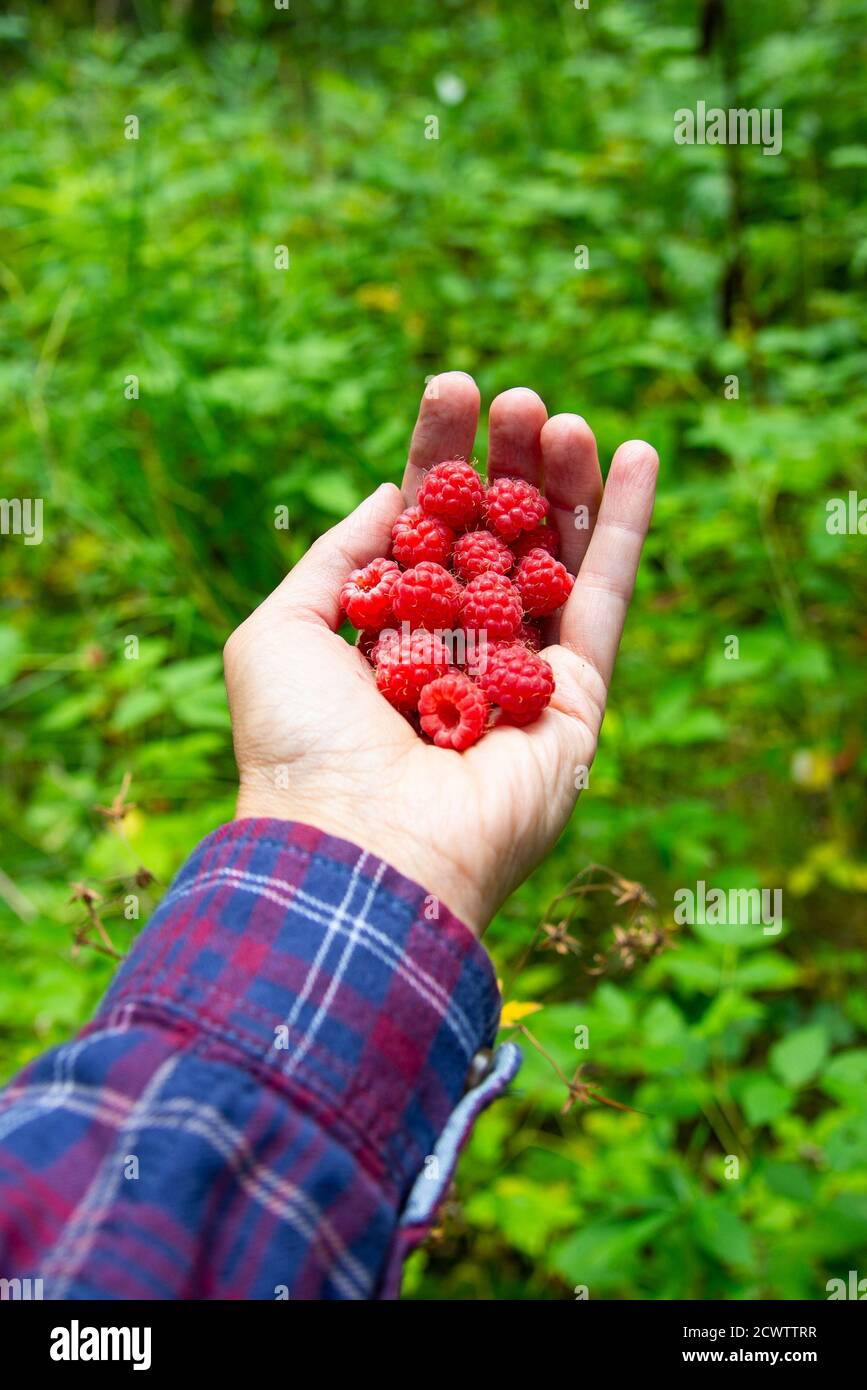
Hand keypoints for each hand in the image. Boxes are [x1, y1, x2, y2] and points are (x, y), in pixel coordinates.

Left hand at [224, 374, 657, 936]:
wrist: (361, 844)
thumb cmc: (302, 742)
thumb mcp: (282, 630)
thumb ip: (338, 560)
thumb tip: (390, 500)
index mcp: (389, 635)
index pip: (425, 525)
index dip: (438, 456)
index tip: (454, 389)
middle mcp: (457, 650)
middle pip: (495, 534)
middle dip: (506, 463)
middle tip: (517, 399)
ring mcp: (520, 675)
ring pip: (553, 557)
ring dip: (562, 482)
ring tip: (559, 417)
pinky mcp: (576, 700)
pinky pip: (607, 602)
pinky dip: (625, 529)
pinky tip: (637, 455)